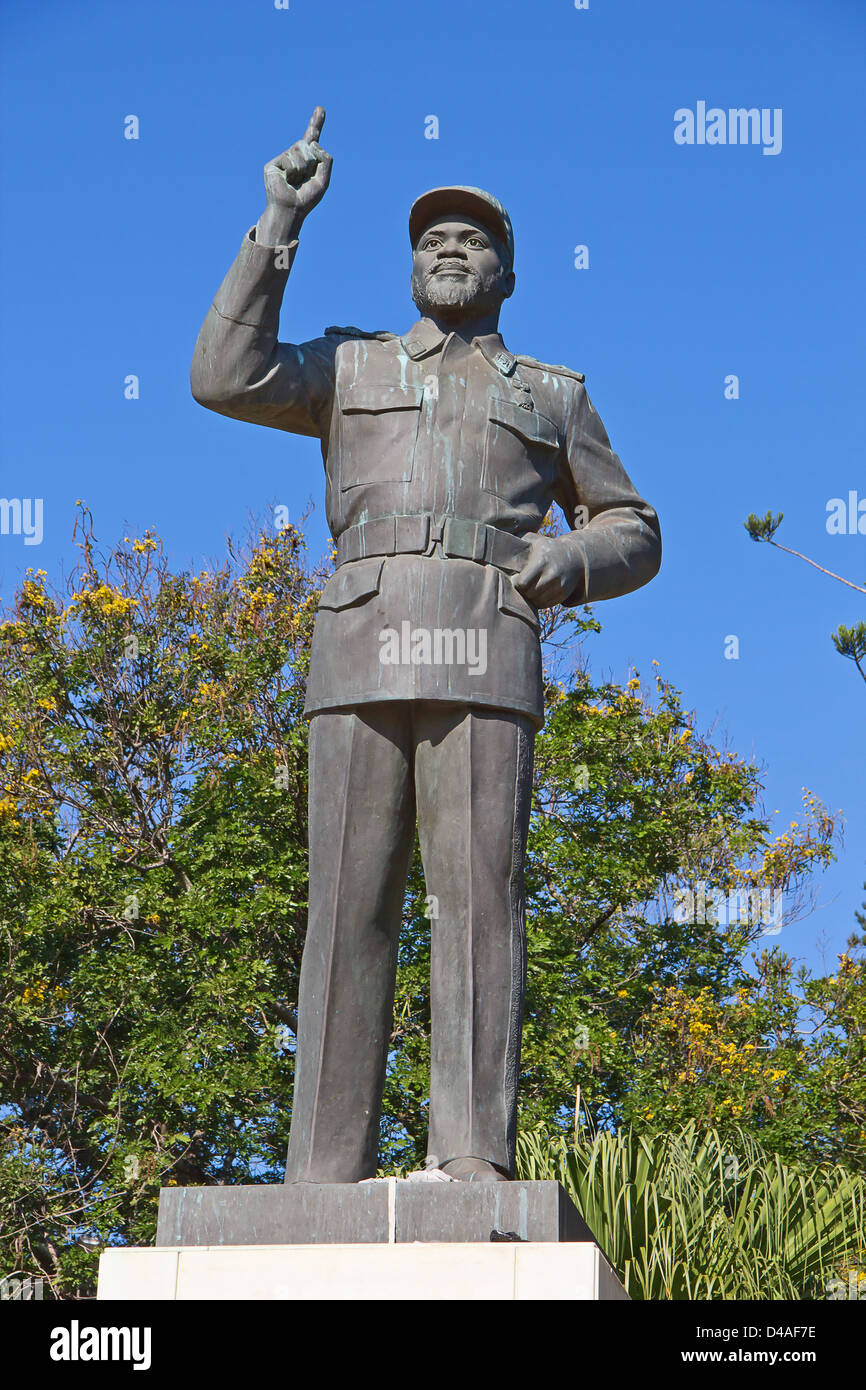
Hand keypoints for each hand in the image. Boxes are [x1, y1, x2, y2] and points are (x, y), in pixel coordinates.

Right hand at [259, 107, 332, 239]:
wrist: (290, 210)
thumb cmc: (306, 199)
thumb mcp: (323, 181)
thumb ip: (326, 161)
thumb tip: (315, 144)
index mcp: (307, 160)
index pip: (312, 139)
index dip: (316, 123)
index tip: (320, 109)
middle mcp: (294, 156)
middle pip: (309, 143)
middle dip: (312, 160)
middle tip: (304, 177)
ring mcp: (283, 159)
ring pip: (300, 148)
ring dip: (303, 166)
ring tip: (296, 180)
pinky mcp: (273, 164)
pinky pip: (290, 158)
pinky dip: (294, 169)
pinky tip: (288, 179)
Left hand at [513, 535, 579, 607]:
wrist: (575, 557)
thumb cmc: (547, 548)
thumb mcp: (535, 540)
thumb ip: (519, 542)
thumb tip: (501, 544)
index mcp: (542, 561)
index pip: (522, 582)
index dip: (515, 583)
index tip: (514, 578)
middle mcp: (552, 575)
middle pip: (529, 593)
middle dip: (522, 591)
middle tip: (520, 585)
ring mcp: (559, 586)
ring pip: (536, 601)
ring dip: (529, 597)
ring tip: (528, 588)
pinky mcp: (563, 594)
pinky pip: (545, 604)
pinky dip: (538, 601)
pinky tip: (537, 592)